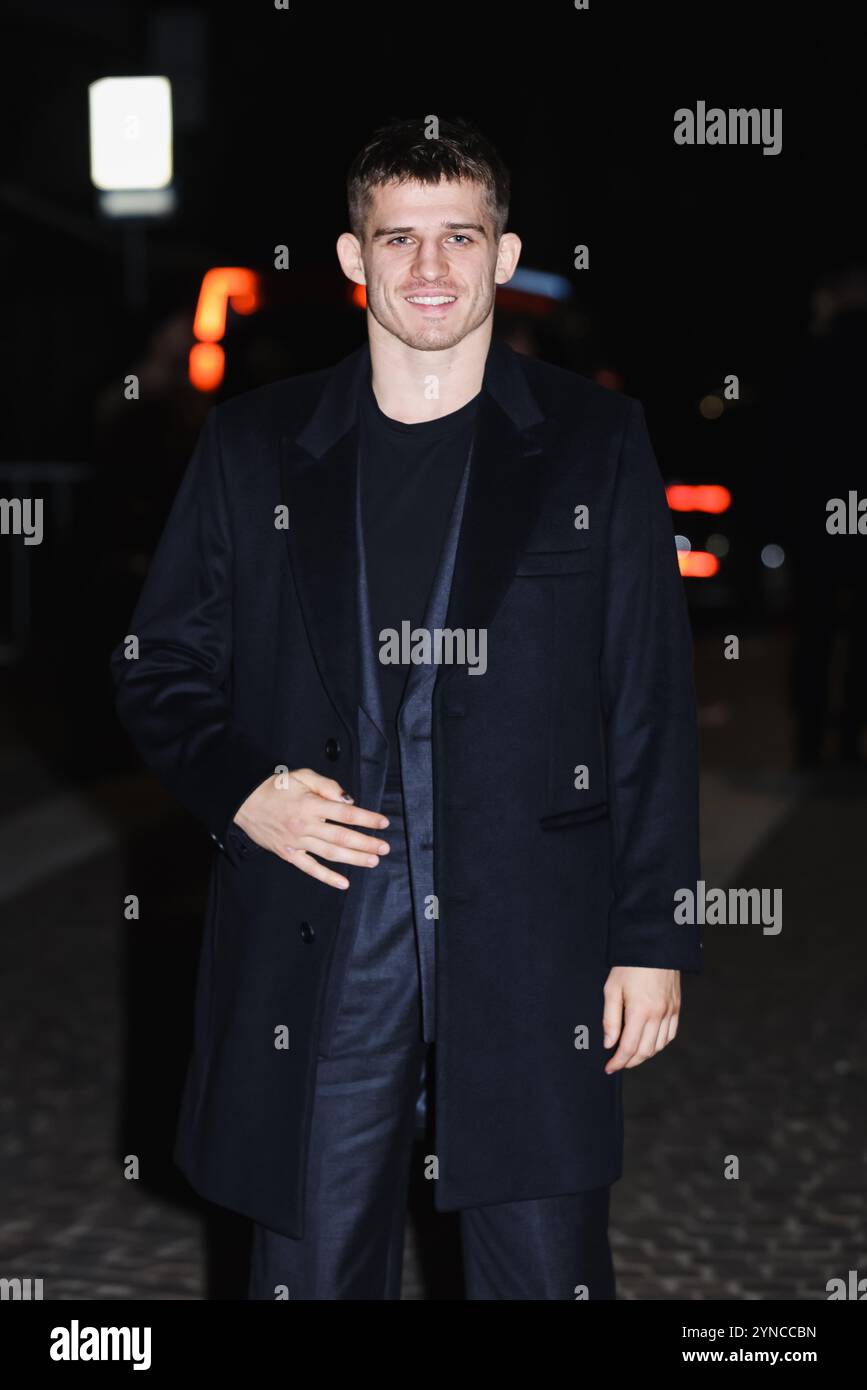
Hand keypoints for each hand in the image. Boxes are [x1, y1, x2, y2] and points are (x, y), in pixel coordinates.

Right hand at [232, 767, 389, 889]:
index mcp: (310, 804)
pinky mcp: (288, 854)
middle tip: (384, 847)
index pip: (346, 813)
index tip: (383, 822)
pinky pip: (310, 868)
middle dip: (367, 842)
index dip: (367, 818)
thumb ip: (327, 785)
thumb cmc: (274, 787)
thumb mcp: (301, 776)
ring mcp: (296, 842)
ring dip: (354, 858)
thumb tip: (348, 799)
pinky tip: (343, 882)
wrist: (243, 801)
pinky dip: (327, 877)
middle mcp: (305, 825)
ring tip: (372, 860)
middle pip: (342, 836)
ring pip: (330, 853)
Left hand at [602, 966, 679, 1072]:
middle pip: (645, 1051)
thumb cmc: (630, 965)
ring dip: (644, 1055)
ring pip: (658, 1046)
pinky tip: (648, 1043)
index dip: (618, 1061)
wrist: (655, 946)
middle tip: (617, 1063)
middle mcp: (658, 1015)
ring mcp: (670, 1012)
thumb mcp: (612, 989)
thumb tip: (609, 1044)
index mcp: (640, 1011)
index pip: (629, 1047)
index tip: (609, 1068)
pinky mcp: (676, 1008)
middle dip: (630, 1062)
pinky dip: (659, 1045)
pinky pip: (670, 1035)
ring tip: (630, 1055)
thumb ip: (610, 1019)